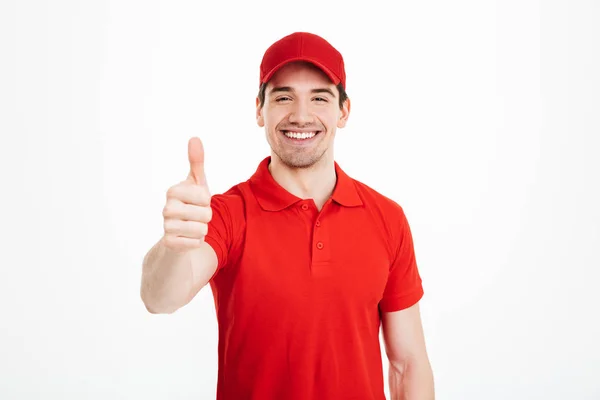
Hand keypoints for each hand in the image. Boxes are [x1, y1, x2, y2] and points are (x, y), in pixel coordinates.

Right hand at [162, 137, 211, 251]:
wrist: (178, 233)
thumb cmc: (190, 204)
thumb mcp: (196, 183)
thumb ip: (196, 162)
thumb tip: (195, 138)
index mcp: (173, 191)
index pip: (205, 196)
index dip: (207, 201)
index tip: (198, 202)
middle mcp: (166, 208)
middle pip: (206, 214)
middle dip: (206, 217)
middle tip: (196, 216)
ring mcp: (166, 226)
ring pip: (202, 230)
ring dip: (202, 230)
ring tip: (192, 226)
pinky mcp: (169, 244)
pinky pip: (196, 243)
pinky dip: (196, 242)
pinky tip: (187, 238)